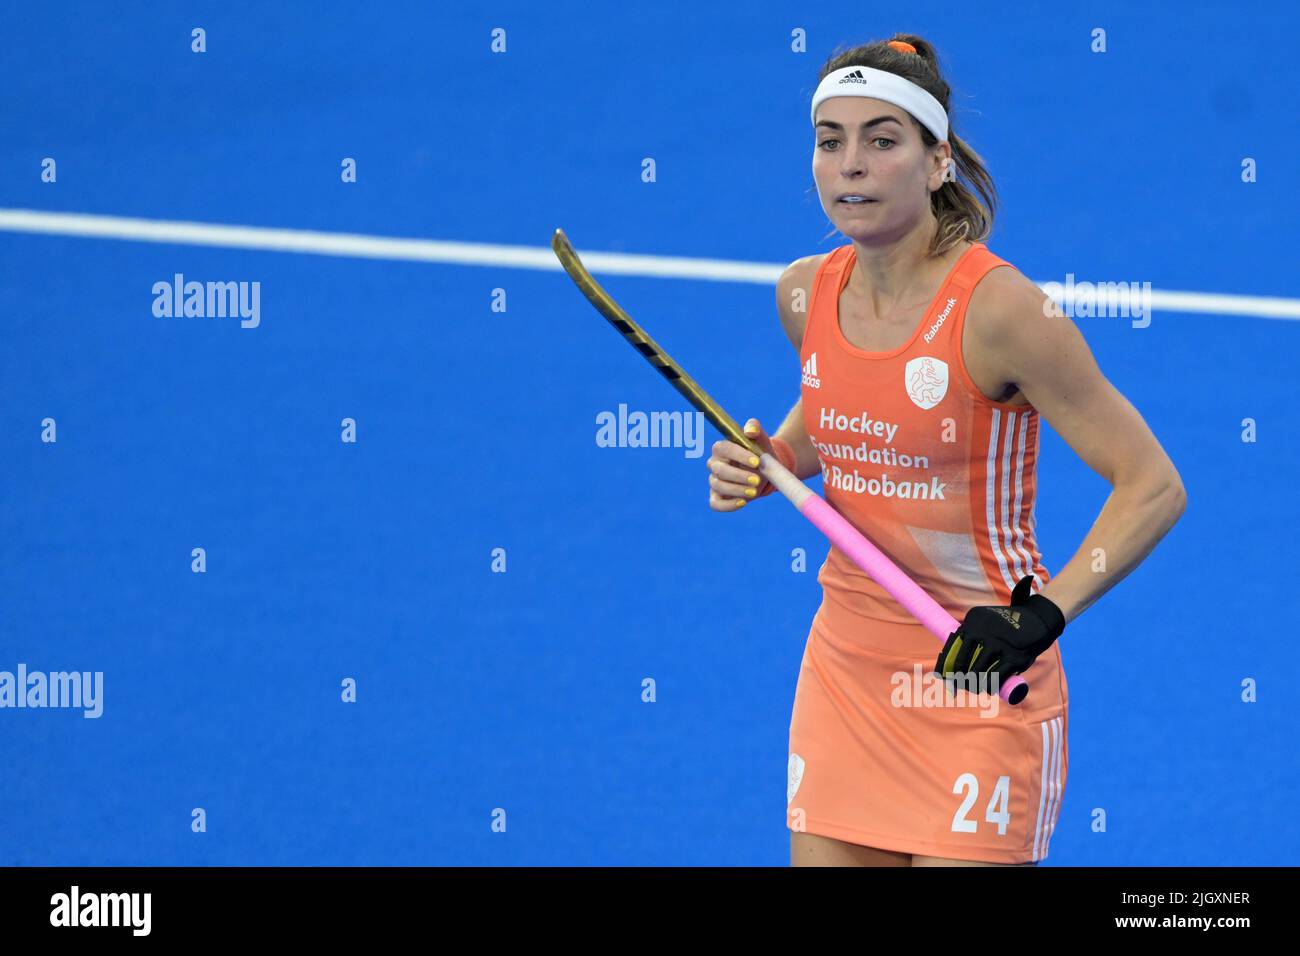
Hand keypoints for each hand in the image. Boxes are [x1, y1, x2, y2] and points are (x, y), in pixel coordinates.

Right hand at [707, 418, 770, 510]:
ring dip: (737, 490)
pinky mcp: (717, 497)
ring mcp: (714, 481)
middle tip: (757, 480)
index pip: (724, 449)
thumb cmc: (760, 452)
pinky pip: (716, 504)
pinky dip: (728, 505)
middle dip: (739, 476)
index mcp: (721, 448)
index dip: (739, 455)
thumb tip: (750, 430)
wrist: (764, 471)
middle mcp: (714, 464)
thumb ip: (755, 428)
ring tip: (754, 491)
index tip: (757, 461)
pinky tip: (743, 502)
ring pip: (718, 486)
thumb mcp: (760, 439)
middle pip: (720, 470)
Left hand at [933, 575, 1065, 690]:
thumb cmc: (1003, 627)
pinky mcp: (1015, 658)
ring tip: (974, 688)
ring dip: (974, 685)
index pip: (951, 648)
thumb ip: (968, 641)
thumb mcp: (984, 624)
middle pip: (962, 664)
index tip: (942, 678)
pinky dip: (990, 686)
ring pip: (978, 674)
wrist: (1036, 620)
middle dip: (958, 679)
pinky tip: (988, 688)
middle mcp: (983, 632)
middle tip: (959, 686)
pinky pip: (996, 678)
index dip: (944, 666)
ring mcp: (1000, 645)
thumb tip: (947, 667)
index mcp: (972, 621)